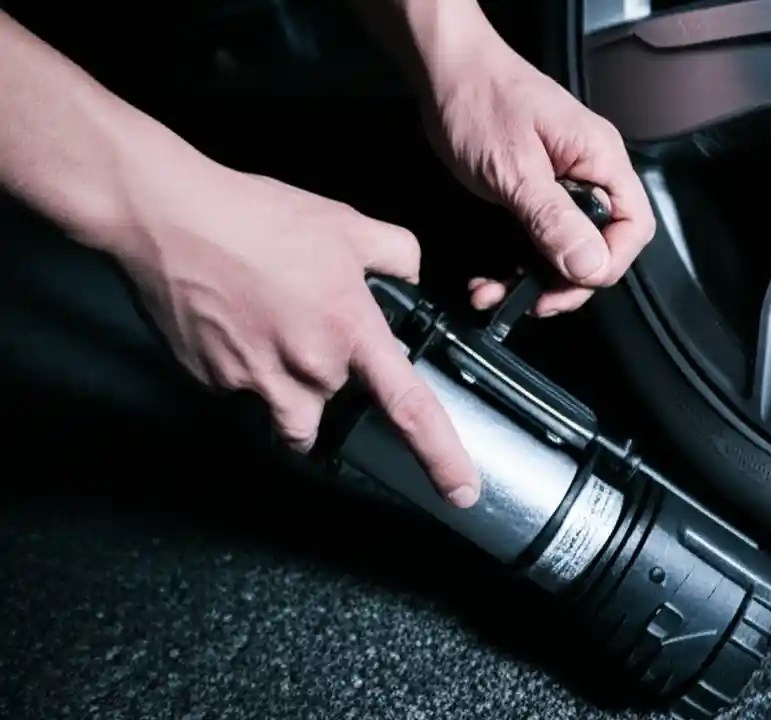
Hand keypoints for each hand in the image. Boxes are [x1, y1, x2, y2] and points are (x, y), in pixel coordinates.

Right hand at [99, 156, 480, 507]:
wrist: (167, 217)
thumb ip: (397, 253)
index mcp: (350, 332)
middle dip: (330, 380)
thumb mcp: (348, 224)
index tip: (461, 491)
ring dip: (291, 390)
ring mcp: (257, 381)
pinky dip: (246, 367)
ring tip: (274, 331)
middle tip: (308, 324)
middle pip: (336, 405)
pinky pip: (244, 392)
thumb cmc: (256, 217)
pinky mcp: (213, 382)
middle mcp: (309, 368)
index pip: (409, 408)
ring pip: (290, 413)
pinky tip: (237, 322)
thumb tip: (412, 275)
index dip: (440, 456)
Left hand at [418, 14, 655, 316]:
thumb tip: (590, 267)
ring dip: (534, 280)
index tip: (569, 284)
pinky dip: (516, 264)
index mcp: (600, 161)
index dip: (607, 264)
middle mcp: (589, 174)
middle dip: (566, 281)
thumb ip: (553, 220)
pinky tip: (490, 278)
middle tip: (533, 301)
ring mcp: (562, 184)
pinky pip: (539, 239)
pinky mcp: (536, 192)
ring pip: (566, 249)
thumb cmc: (480, 100)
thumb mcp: (514, 169)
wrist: (444, 72)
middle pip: (601, 246)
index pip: (632, 228)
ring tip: (495, 293)